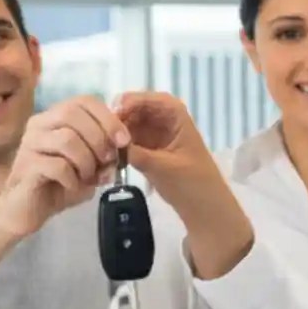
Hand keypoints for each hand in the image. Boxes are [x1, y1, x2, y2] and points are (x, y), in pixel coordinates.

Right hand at [0, 95, 129, 237]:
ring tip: (87, 177)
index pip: (84, 101)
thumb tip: (121, 148)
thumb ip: (105, 155)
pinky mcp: (26, 166)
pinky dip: (72, 179)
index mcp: (55, 118)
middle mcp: (39, 124)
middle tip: (107, 161)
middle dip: (99, 138)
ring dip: (86, 161)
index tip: (123, 140)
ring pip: (66, 138)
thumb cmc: (59, 185)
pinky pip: (57, 165)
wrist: (27, 211)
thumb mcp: (90, 168)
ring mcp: (29, 143)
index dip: (108, 118)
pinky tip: (72, 187)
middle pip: (72, 113)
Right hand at [115, 92, 253, 279]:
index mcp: (177, 116)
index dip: (131, 101)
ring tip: (103, 143)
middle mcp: (166, 121)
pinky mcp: (151, 150)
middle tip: (102, 131)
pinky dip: (121, 143)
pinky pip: (132, 139)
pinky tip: (109, 152)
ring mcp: (158, 135)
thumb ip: (135, 153)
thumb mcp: (162, 167)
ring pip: (132, 124)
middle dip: (120, 117)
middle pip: (138, 109)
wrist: (206, 209)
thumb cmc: (191, 184)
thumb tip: (108, 142)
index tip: (113, 114)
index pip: (151, 99)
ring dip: (119, 131)